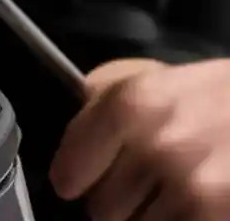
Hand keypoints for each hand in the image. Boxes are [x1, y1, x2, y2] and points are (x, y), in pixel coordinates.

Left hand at [51, 57, 229, 220]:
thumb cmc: (228, 98)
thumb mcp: (164, 76)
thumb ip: (109, 93)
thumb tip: (76, 114)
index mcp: (136, 105)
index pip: (69, 170)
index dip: (76, 178)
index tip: (81, 180)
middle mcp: (161, 148)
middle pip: (101, 209)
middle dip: (121, 200)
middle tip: (153, 182)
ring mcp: (194, 190)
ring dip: (155, 217)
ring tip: (185, 190)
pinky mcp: (217, 217)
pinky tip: (202, 203)